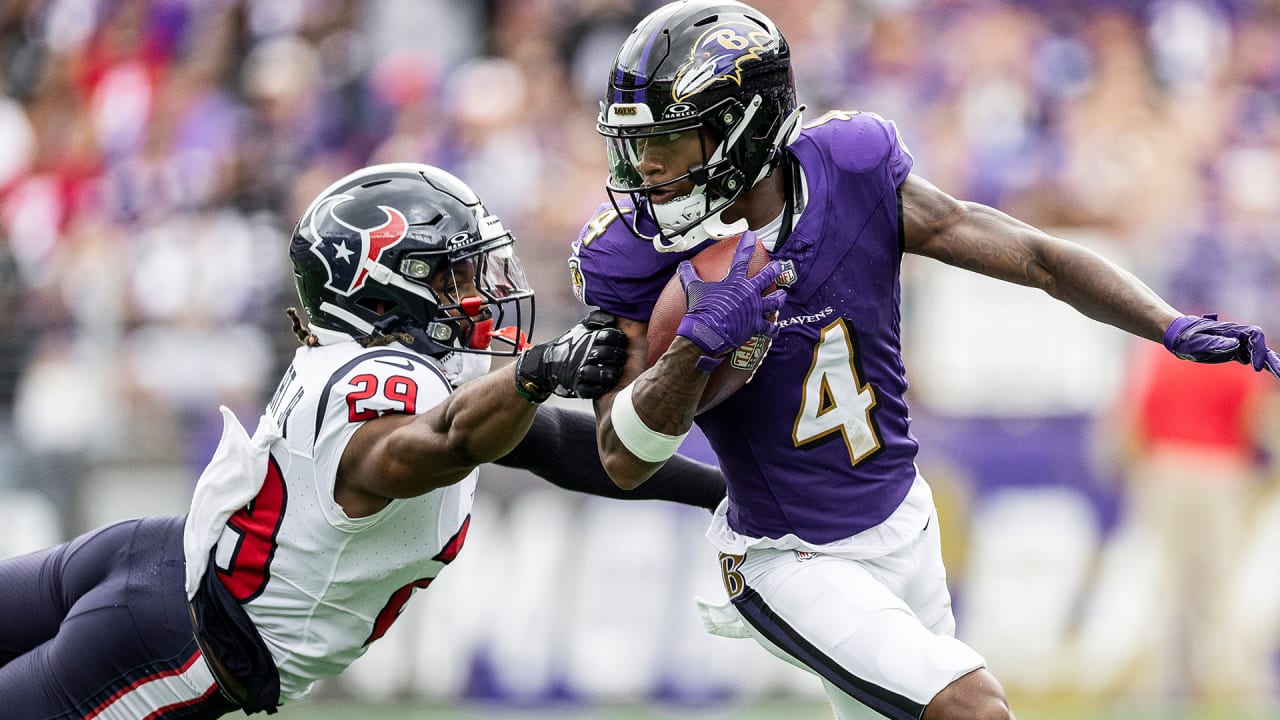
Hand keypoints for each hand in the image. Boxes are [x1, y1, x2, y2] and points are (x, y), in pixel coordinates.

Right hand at [515, 312, 628, 401]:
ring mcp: (579, 372)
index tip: (621, 341)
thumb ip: (597, 319)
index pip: (611, 335)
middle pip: (607, 354)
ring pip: (599, 374)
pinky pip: (590, 391)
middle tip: (620, 358)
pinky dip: (598, 389)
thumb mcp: (582, 327)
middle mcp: (584, 354)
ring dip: (609, 374)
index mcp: (588, 338)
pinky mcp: (576, 387)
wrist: (547, 363)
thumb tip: (612, 319)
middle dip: (617, 356)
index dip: (619, 338)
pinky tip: (604, 386)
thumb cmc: (571, 344)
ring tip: (614, 373)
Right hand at [675, 232, 786, 368]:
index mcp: (735, 282)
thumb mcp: (693, 288)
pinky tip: (774, 329)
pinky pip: (768, 327)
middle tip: (777, 266)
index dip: (747, 244)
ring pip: (774, 301)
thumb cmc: (701, 310)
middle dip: (773, 269)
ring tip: (781, 295)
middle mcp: (749, 293)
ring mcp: (754, 309)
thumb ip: (689, 274)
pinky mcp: (755, 325)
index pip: (742, 257)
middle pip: (766, 276)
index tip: (751, 236)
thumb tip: (682, 265)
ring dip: (779, 297)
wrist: (706, 332)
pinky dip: (772, 328)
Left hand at [1164, 314, 1279, 377]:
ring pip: (1258, 353)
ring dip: (1270, 363)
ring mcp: (1236, 344)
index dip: (1258, 350)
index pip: (1254, 336)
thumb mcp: (1197, 340)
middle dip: (1271, 359)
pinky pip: (1251, 358)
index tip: (1257, 367)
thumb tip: (1235, 345)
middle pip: (1260, 345)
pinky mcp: (1233, 352)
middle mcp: (1237, 335)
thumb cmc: (1186, 337)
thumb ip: (1215, 342)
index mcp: (1231, 330)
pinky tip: (1271, 371)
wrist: (1178, 335)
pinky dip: (1261, 364)